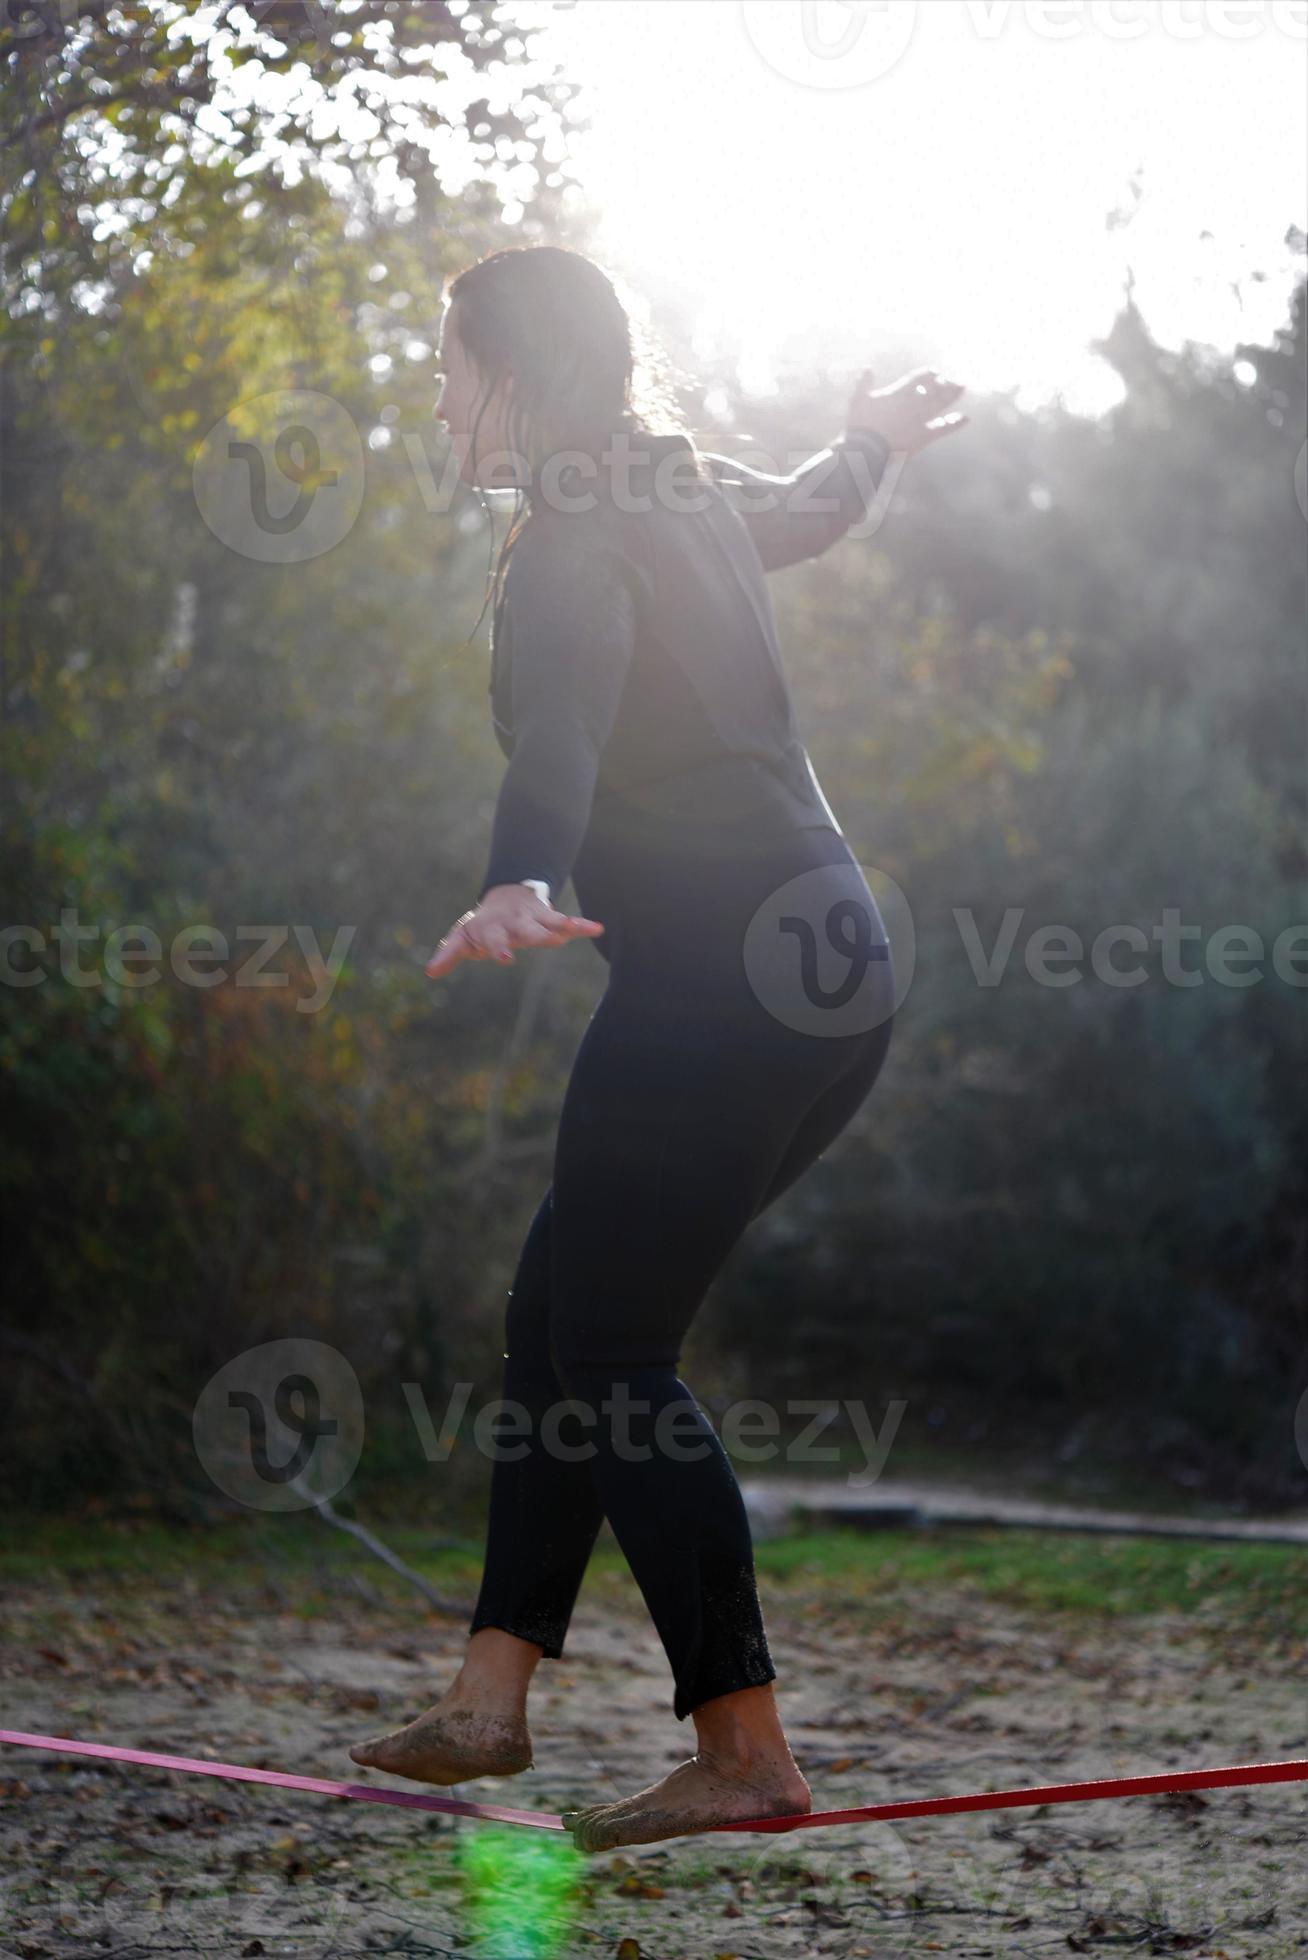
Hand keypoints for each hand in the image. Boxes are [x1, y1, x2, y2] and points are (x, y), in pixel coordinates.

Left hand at [425, 884, 604, 978]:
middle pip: (524, 932)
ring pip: (548, 924)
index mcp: (490, 929)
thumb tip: (430, 972)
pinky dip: (580, 925)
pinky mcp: (548, 917)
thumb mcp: (463, 937)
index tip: (506, 959)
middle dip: (534, 937)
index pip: (492, 939)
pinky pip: (565, 921)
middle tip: (545, 946)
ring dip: (562, 926)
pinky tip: (597, 928)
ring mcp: (532, 919)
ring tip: (574, 929)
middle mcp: (513, 923)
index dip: (498, 948)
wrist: (505, 894)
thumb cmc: (483, 924)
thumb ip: (450, 954)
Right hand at [847, 366, 967, 456]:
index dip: (928, 373)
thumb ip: (863, 382)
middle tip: (954, 379)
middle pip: (933, 389)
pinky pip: (943, 428)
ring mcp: (920, 419)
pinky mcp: (924, 436)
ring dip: (952, 395)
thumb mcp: (857, 400)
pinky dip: (955, 423)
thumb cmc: (859, 425)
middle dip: (944, 383)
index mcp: (898, 392)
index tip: (936, 371)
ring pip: (940, 403)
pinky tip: (966, 418)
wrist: (866, 450)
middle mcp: (912, 403)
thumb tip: (867, 368)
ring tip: (962, 387)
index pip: (918, 378)